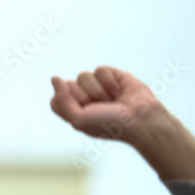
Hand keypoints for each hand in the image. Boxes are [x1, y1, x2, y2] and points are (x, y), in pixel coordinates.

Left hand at [51, 66, 194, 179]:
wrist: (140, 119)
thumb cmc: (109, 124)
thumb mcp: (78, 120)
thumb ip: (61, 101)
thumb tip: (54, 77)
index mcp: (72, 111)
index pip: (55, 100)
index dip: (67, 104)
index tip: (83, 113)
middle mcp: (83, 97)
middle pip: (68, 86)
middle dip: (84, 97)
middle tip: (100, 108)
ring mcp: (97, 86)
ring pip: (83, 76)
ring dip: (98, 91)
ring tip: (111, 100)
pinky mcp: (112, 75)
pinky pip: (100, 70)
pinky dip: (109, 82)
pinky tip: (119, 91)